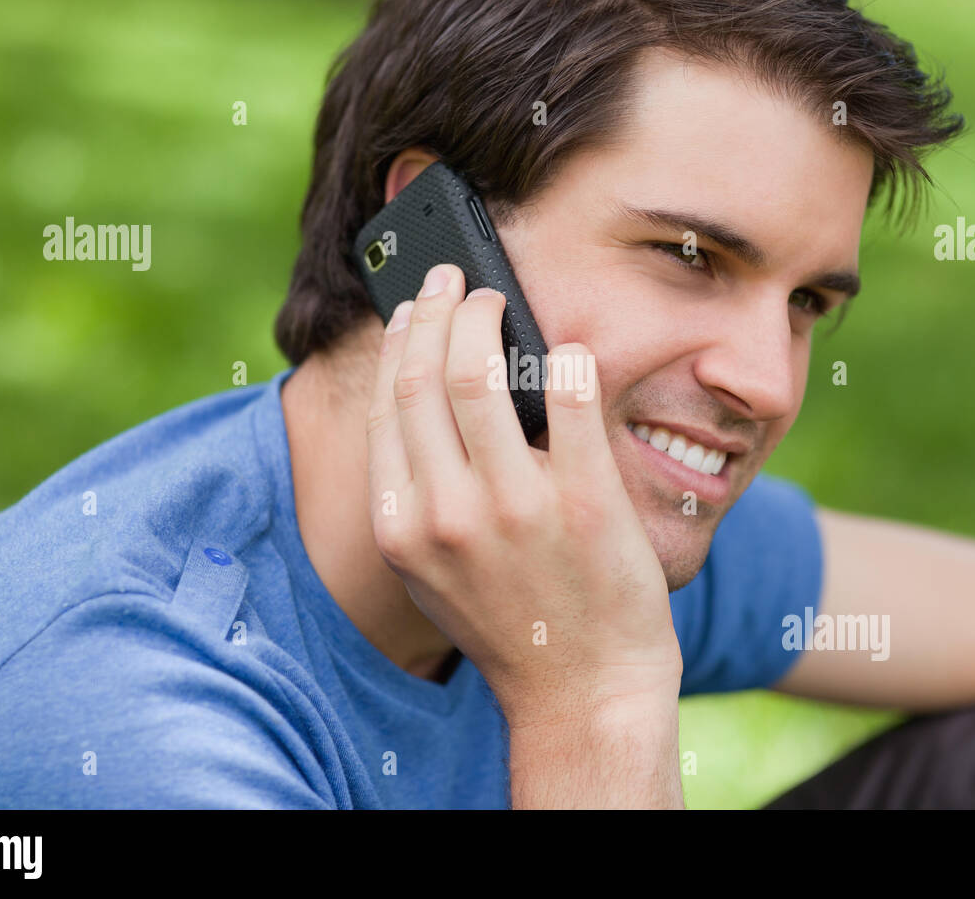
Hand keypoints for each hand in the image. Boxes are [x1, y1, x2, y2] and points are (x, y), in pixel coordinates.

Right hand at [365, 263, 682, 724]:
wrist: (582, 691)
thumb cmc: (511, 624)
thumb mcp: (435, 570)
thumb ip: (421, 495)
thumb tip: (430, 395)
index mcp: (403, 527)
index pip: (389, 405)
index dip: (401, 342)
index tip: (412, 309)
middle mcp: (447, 514)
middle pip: (426, 377)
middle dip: (436, 311)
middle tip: (454, 282)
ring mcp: (516, 507)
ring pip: (480, 375)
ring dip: (485, 319)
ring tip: (496, 304)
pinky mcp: (584, 501)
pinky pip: (570, 399)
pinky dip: (566, 360)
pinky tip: (566, 349)